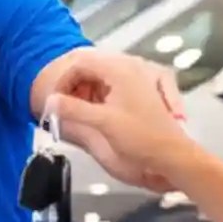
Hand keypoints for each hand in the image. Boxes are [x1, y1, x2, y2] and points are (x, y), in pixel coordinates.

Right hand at [46, 52, 195, 189]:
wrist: (172, 157)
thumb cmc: (143, 139)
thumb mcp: (102, 123)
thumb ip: (72, 110)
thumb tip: (50, 102)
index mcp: (120, 69)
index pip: (80, 63)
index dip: (63, 82)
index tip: (55, 103)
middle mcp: (131, 66)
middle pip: (91, 68)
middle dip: (74, 88)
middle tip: (64, 110)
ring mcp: (139, 77)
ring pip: (101, 78)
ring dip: (86, 94)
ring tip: (80, 116)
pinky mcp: (142, 91)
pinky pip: (113, 86)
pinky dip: (100, 98)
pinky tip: (97, 116)